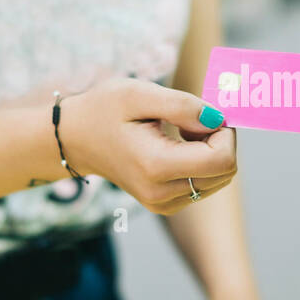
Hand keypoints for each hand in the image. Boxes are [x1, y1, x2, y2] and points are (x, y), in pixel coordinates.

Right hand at [59, 79, 235, 214]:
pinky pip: (205, 185)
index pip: (222, 160)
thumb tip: (218, 119)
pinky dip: (202, 163)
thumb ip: (183, 106)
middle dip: (221, 140)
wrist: (74, 139)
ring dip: (212, 151)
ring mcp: (164, 204)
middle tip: (193, 118)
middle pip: (225, 172)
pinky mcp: (166, 205)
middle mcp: (161, 193)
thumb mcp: (140, 94)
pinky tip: (178, 147)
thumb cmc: (104, 110)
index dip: (225, 132)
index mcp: (156, 166)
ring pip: (219, 179)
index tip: (204, 112)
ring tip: (182, 132)